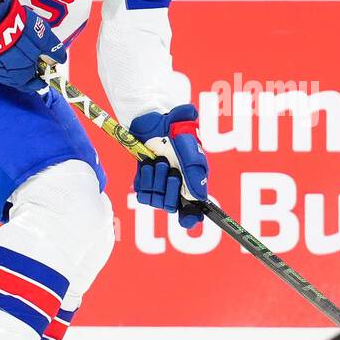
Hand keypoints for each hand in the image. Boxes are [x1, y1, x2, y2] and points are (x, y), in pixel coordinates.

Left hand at [129, 105, 208, 227]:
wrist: (154, 120)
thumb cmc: (177, 133)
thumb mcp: (190, 149)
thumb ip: (195, 173)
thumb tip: (197, 197)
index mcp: (192, 184)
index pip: (192, 212)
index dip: (190, 218)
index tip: (187, 217)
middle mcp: (176, 188)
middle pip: (171, 207)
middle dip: (169, 189)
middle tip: (170, 169)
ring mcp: (159, 186)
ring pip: (155, 201)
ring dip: (156, 181)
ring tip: (158, 162)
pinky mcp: (144, 182)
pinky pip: (142, 193)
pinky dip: (144, 179)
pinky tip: (147, 165)